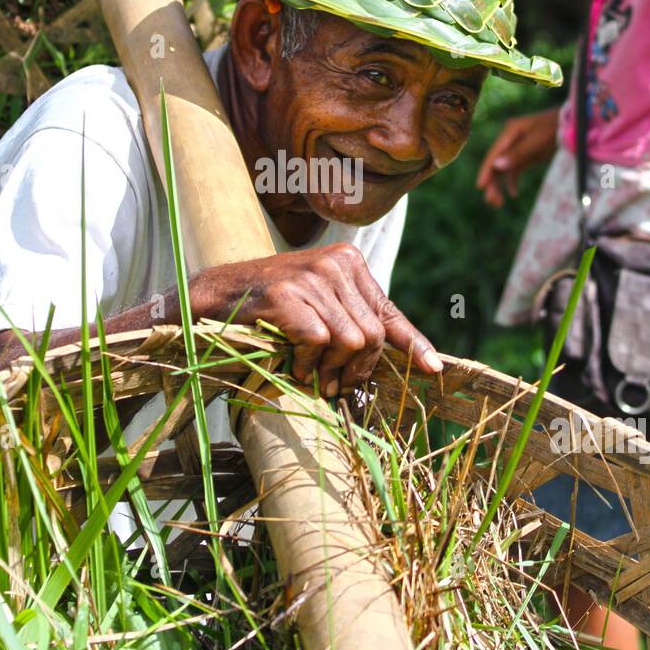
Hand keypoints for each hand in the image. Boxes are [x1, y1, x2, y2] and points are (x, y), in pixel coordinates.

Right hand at [189, 242, 442, 396]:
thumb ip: (353, 319)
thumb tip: (389, 353)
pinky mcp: (289, 296)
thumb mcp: (320, 303)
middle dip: (357, 369)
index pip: (389, 311)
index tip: (433, 369)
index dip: (413, 344)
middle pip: (372, 335)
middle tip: (337, 386)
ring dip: (331, 369)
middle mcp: (335, 264)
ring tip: (311, 374)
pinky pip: (320, 343)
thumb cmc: (271, 307)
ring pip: (351, 342)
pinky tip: (293, 364)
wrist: (216, 298)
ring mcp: (312, 278)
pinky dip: (307, 363)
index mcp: (349, 262)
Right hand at [476, 109, 559, 207]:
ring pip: (503, 169)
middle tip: (493, 202)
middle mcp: (510, 139)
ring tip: (498, 203)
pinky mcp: (526, 154)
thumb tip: (497, 166)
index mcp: (510, 132)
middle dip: (493, 183)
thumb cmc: (556, 128)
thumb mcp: (538, 141)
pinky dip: (512, 182)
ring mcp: (517, 147)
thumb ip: (518, 153)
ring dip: (499, 185)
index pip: (493, 154)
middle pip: (496, 163)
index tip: (480, 187)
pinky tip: (513, 194)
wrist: (573, 123)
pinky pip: (514, 170)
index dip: (486, 171)